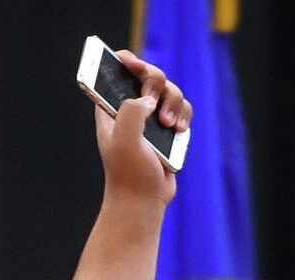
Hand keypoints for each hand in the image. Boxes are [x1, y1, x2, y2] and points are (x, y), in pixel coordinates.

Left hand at [96, 51, 191, 208]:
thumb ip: (132, 111)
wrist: (143, 202)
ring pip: (170, 90)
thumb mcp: (124, 140)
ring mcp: (151, 119)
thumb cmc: (129, 175)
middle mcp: (131, 110)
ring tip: (168, 126)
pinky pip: (182, 108)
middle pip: (149, 74)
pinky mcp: (168, 129)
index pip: (115, 73)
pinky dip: (184, 115)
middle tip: (154, 102)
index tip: (132, 64)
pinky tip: (177, 131)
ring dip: (174, 102)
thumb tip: (149, 99)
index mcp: (111, 110)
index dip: (124, 62)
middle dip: (157, 82)